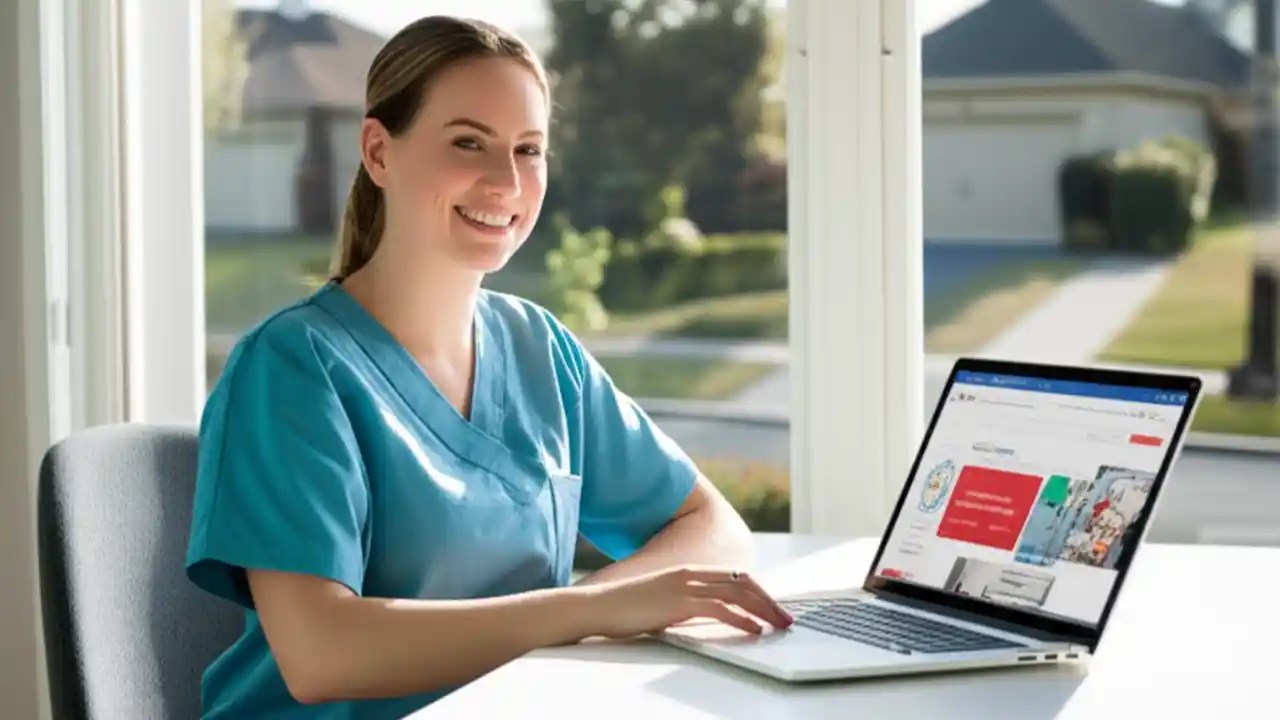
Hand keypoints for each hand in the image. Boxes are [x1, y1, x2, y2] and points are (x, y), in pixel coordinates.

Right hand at [581, 566, 794, 638]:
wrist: (599, 606)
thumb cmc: (627, 608)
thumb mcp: (663, 601)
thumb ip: (686, 604)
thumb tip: (709, 616)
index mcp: (689, 570)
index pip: (735, 577)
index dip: (759, 591)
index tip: (773, 606)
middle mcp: (692, 573)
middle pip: (744, 582)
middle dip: (769, 600)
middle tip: (787, 617)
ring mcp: (686, 586)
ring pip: (738, 594)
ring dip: (764, 610)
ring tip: (779, 625)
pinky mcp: (680, 602)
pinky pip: (721, 609)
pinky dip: (742, 619)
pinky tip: (754, 630)